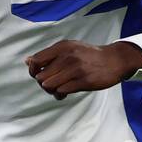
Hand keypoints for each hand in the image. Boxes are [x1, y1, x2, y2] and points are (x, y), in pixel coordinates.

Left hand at [25, 40, 141, 99]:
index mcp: (62, 47)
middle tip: (52, 85)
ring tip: (58, 90)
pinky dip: (61, 94)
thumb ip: (49, 55)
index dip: (33, 71)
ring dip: (52, 91)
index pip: (36, 60)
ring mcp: (75, 69)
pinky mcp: (83, 81)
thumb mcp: (70, 49)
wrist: (114, 60)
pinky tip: (65, 93)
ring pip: (49, 86)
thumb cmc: (89, 56)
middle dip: (44, 84)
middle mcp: (67, 56)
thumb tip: (27, 61)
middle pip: (41, 77)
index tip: (40, 75)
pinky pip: (62, 91)